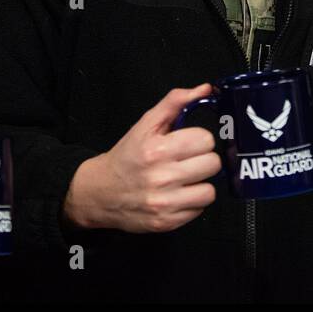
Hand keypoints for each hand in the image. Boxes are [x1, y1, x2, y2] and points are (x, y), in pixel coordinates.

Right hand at [63, 84, 220, 233]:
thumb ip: (175, 102)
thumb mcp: (145, 124)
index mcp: (157, 149)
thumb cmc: (125, 157)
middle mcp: (161, 177)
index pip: (205, 140)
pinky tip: (178, 194)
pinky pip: (200, 210)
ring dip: (200, 183)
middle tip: (188, 160)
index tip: (189, 143)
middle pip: (212, 164)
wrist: (99, 192)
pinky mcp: (166, 222)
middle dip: (202, 160)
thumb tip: (204, 89)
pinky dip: (192, 202)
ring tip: (185, 178)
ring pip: (210, 191)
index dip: (199, 139)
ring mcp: (164, 203)